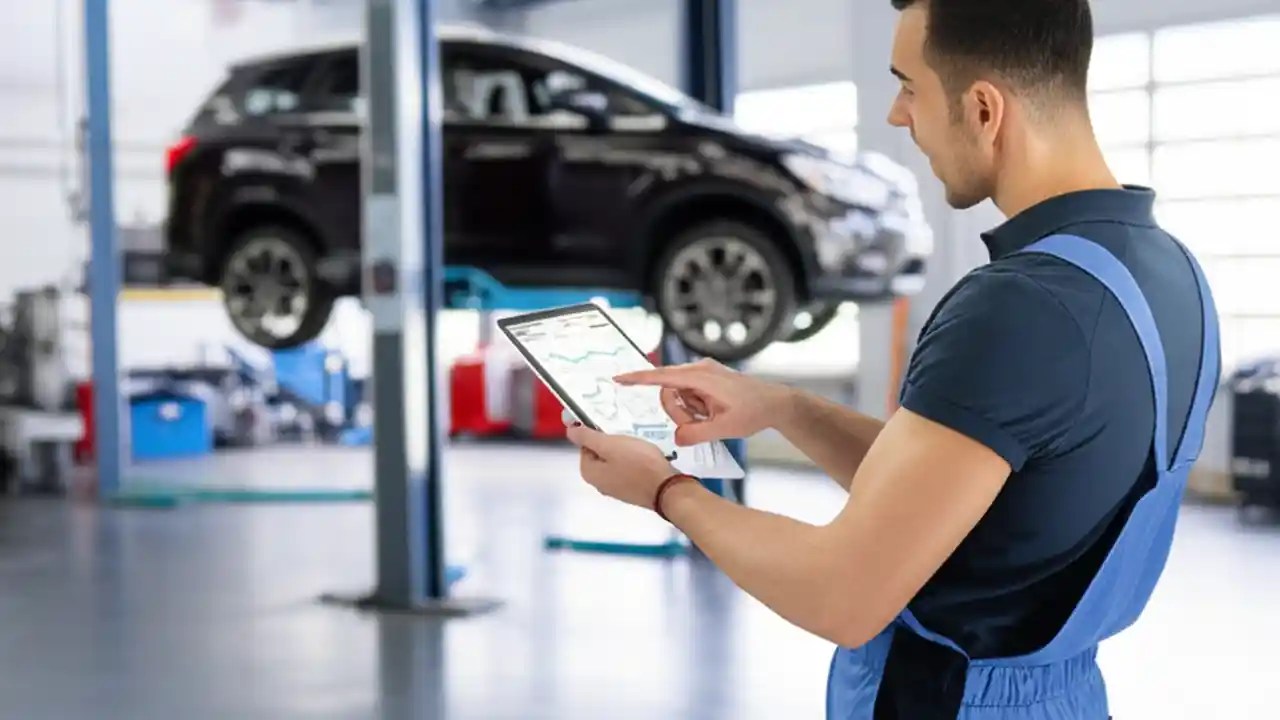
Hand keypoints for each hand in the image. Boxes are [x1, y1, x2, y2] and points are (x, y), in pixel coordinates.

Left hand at [565, 425, 679, 508]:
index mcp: (589, 472)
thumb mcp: (609, 445)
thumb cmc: (639, 465)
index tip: (610, 424)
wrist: (667, 488)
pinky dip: (636, 459)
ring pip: (616, 460)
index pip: (584, 444)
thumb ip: (587, 437)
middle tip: (627, 433)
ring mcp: (617, 488)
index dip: (596, 432)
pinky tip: (646, 454)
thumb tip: (569, 431)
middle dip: (613, 441)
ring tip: (639, 442)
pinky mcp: (632, 489)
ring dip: (625, 449)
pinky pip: (629, 468)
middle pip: (600, 453)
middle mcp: (599, 483)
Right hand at [614, 358, 790, 445]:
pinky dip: (696, 409)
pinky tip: (714, 413)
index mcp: (701, 377)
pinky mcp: (705, 379)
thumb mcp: (725, 429)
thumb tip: (676, 437)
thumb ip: (696, 434)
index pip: (661, 377)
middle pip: (669, 392)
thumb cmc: (754, 412)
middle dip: (679, 413)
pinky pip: (688, 396)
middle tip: (700, 424)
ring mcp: (702, 373)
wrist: (775, 403)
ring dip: (689, 413)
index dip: (638, 379)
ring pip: (678, 396)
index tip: (618, 378)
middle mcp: (699, 370)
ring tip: (712, 418)